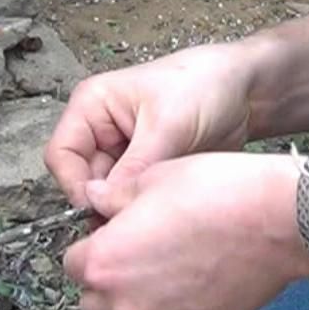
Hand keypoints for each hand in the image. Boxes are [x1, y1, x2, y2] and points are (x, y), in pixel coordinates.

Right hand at [44, 43, 259, 211]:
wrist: (246, 91)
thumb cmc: (204, 85)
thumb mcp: (166, 126)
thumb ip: (134, 168)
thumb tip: (106, 204)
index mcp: (92, 106)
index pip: (62, 155)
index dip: (76, 186)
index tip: (102, 209)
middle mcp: (101, 130)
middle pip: (82, 180)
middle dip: (102, 202)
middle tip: (129, 224)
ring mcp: (123, 152)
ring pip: (106, 194)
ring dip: (123, 207)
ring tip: (149, 219)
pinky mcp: (145, 170)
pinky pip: (130, 197)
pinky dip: (141, 208)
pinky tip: (160, 215)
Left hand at [62, 152, 308, 309]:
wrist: (280, 220)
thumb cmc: (219, 193)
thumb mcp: (153, 177)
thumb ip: (114, 196)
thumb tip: (96, 198)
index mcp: (105, 263)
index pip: (72, 264)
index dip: (90, 244)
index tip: (109, 232)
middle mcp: (127, 305)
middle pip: (94, 301)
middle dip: (106, 278)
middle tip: (135, 249)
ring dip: (138, 297)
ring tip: (170, 263)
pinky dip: (176, 306)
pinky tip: (199, 275)